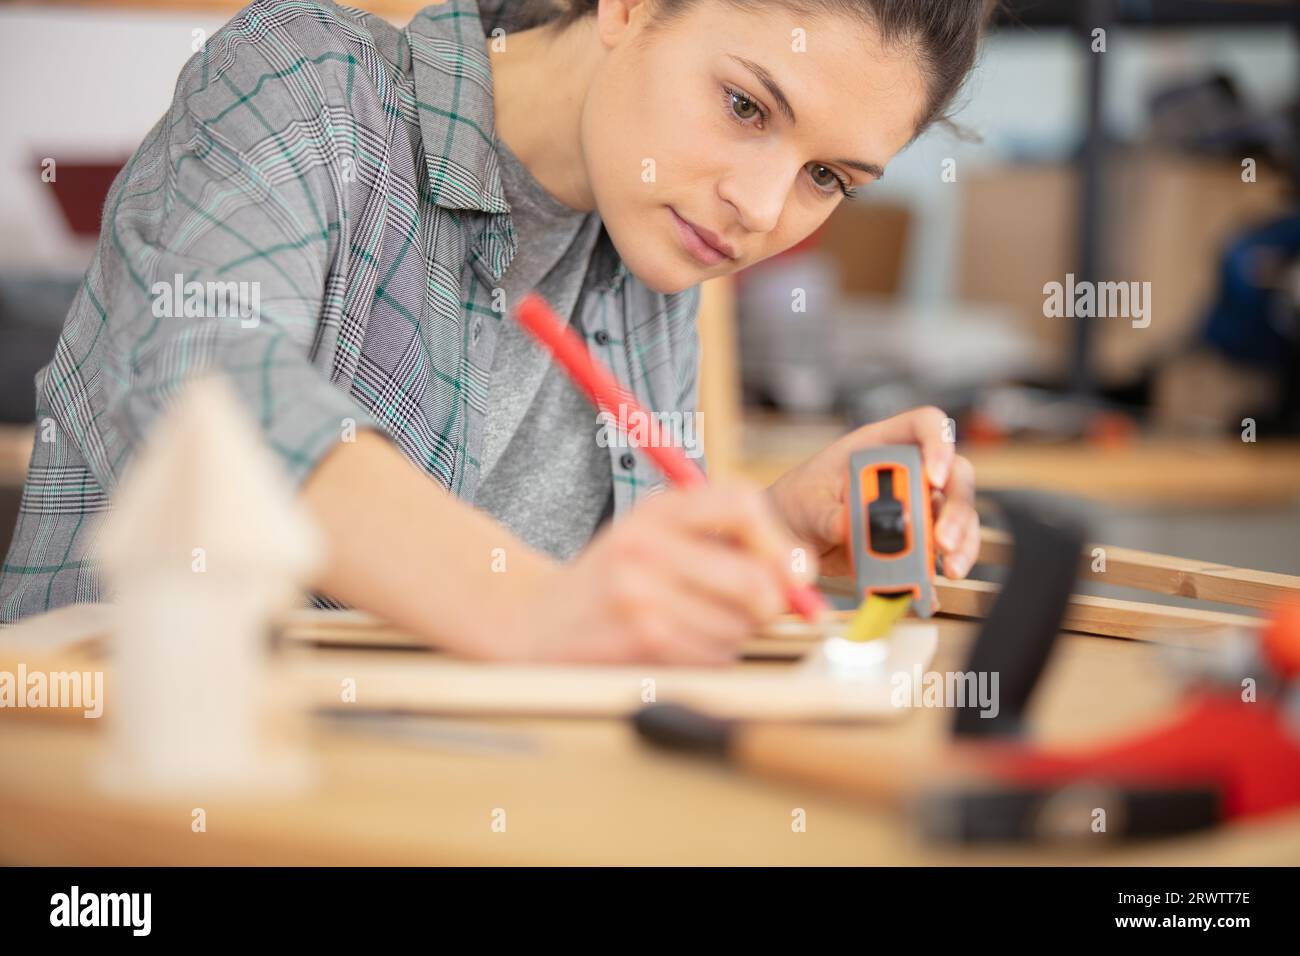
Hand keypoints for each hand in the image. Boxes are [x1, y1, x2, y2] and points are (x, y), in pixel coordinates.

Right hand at [492, 482, 817, 663]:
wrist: (534, 625)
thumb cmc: (609, 580)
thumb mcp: (654, 534)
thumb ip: (722, 536)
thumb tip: (799, 569)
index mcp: (654, 510)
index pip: (742, 503)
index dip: (776, 539)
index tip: (785, 564)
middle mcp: (646, 546)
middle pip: (756, 578)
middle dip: (767, 602)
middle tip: (750, 607)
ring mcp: (643, 595)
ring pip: (740, 625)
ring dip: (734, 634)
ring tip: (693, 623)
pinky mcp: (643, 642)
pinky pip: (716, 655)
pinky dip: (711, 656)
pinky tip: (677, 644)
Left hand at [766, 406, 979, 589]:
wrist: (788, 538)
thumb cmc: (797, 503)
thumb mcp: (807, 504)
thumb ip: (831, 515)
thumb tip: (851, 527)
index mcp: (879, 446)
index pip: (925, 426)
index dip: (939, 443)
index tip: (934, 476)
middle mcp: (906, 472)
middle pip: (954, 475)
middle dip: (956, 508)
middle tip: (942, 540)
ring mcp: (915, 506)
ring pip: (957, 515)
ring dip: (961, 542)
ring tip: (950, 569)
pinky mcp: (914, 541)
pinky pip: (941, 553)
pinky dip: (942, 570)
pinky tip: (932, 589)